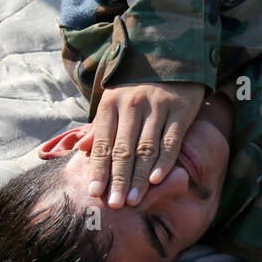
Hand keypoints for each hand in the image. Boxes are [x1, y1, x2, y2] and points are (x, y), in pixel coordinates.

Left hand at [84, 81, 205, 207]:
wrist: (170, 57)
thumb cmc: (137, 87)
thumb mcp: (114, 100)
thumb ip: (99, 126)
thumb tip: (80, 149)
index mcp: (111, 104)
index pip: (103, 143)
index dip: (98, 169)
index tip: (95, 192)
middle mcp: (132, 106)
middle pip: (123, 150)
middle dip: (118, 180)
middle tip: (115, 204)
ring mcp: (158, 108)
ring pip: (146, 149)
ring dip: (139, 177)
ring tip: (133, 200)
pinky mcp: (181, 110)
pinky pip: (171, 141)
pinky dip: (164, 162)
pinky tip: (156, 180)